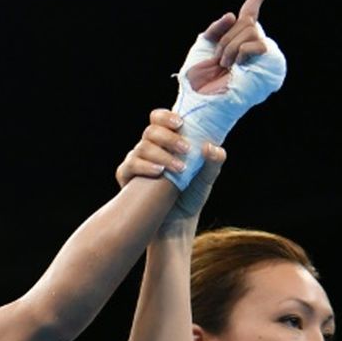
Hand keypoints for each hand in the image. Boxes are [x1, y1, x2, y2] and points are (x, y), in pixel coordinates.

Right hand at [116, 108, 224, 223]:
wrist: (175, 224)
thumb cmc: (190, 197)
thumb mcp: (206, 179)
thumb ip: (213, 162)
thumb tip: (211, 146)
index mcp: (166, 142)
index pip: (159, 119)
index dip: (166, 116)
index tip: (180, 123)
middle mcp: (150, 149)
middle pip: (151, 131)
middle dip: (168, 138)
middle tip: (186, 150)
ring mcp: (137, 162)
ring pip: (142, 147)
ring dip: (162, 154)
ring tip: (179, 169)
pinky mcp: (127, 177)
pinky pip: (129, 166)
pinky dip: (144, 166)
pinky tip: (158, 172)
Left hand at [186, 0, 269, 94]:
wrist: (201, 99)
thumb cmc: (199, 80)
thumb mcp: (202, 47)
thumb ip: (216, 29)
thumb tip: (234, 15)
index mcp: (237, 39)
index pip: (249, 12)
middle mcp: (251, 44)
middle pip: (245, 22)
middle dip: (225, 40)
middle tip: (218, 62)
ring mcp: (260, 54)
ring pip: (249, 32)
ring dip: (230, 49)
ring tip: (226, 67)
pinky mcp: (268, 63)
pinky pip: (255, 44)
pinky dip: (241, 53)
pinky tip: (237, 68)